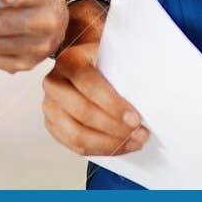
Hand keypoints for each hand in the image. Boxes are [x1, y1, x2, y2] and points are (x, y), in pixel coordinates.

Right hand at [40, 1, 147, 155]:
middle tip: (139, 133)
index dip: (113, 105)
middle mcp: (54, 83)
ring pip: (77, 135)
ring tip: (133, 142)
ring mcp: (50, 106)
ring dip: (109, 144)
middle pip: (82, 113)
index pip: (89, 84)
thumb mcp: (113, 52)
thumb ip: (126, 66)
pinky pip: (75, 146)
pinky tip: (119, 146)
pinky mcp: (53, 125)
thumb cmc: (102, 58)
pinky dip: (100, 150)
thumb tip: (152, 90)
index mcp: (69, 60)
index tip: (136, 118)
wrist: (83, 60)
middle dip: (115, 128)